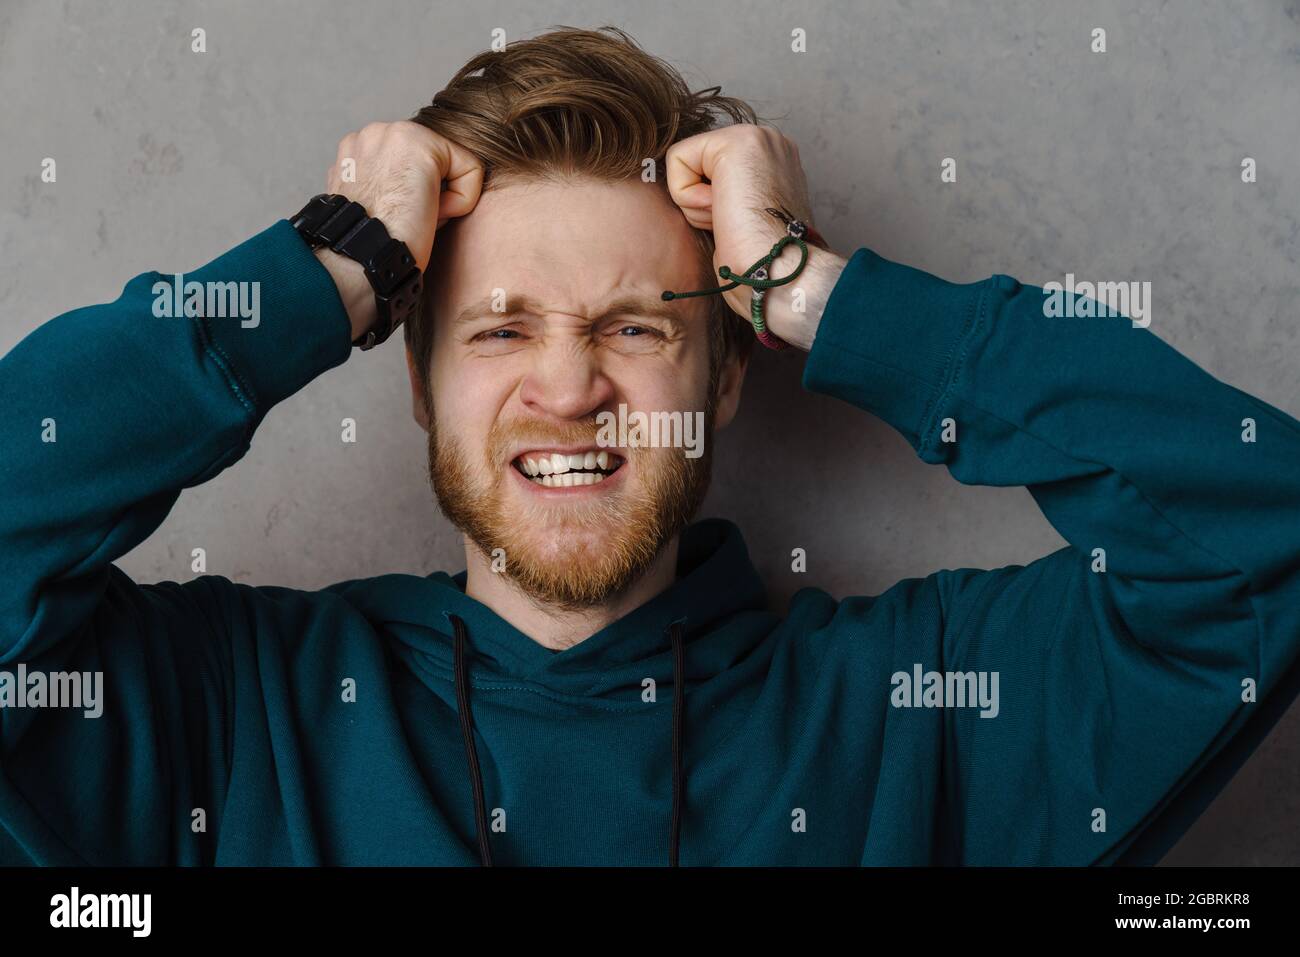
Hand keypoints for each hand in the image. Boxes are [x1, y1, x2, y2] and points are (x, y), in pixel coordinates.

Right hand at [318, 121, 483, 340]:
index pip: (418, 166)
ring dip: (444, 197)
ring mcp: (393, 133)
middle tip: (409, 221)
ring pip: (454, 164)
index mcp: (359, 150)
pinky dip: (463, 200)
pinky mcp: (420, 144)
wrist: (361, 260)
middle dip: (433, 195)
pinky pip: (470, 168)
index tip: (399, 219)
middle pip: (437, 163)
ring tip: (416, 218)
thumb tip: (410, 188)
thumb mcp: (375, 204)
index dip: (419, 199)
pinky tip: (432, 215)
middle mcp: (373, 134)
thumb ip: (386, 183)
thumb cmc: (372, 247)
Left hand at [665, 125, 844, 350]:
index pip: (711, 170)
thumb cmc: (763, 268)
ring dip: (697, 206)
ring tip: (734, 220)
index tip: (740, 226)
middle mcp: (770, 144)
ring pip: (686, 162)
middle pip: (696, 164)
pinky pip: (677, 159)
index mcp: (775, 164)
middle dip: (702, 204)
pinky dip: (687, 196)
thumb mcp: (744, 223)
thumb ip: (729, 201)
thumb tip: (707, 205)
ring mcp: (757, 137)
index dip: (712, 207)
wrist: (779, 275)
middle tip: (734, 225)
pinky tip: (721, 210)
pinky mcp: (735, 141)